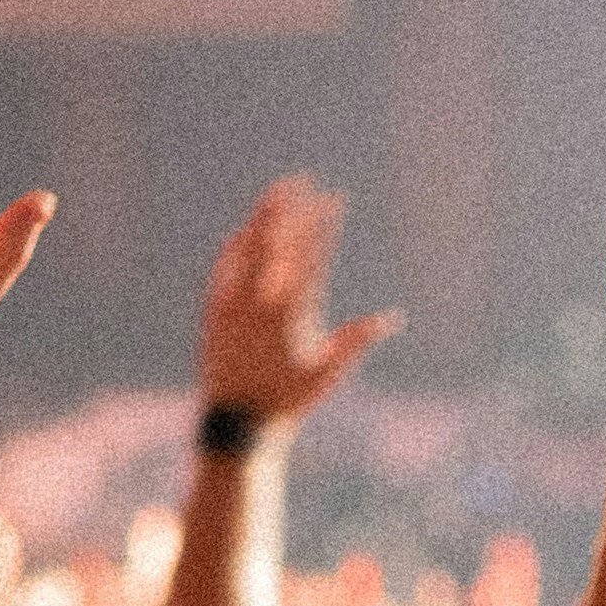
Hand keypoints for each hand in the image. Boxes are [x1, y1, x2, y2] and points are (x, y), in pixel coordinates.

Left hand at [199, 180, 399, 434]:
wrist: (236, 424)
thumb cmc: (287, 401)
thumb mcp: (327, 372)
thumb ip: (357, 340)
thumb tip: (393, 319)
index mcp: (291, 314)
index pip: (311, 255)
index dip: (324, 223)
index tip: (336, 200)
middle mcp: (259, 303)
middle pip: (276, 242)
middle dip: (291, 208)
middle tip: (304, 181)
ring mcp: (232, 304)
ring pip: (246, 248)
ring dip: (262, 218)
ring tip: (276, 192)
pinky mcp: (212, 312)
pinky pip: (223, 268)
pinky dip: (235, 246)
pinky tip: (243, 231)